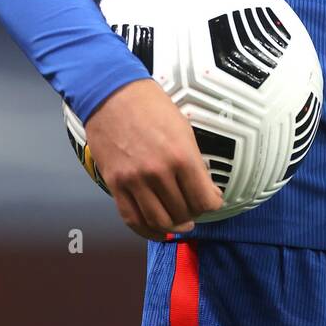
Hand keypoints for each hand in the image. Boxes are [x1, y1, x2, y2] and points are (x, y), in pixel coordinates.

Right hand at [84, 78, 224, 240]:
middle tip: (196, 208)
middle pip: (183, 212)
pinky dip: (147, 231)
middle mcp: (159, 173)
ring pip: (159, 221)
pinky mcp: (115, 185)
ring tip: (180, 221)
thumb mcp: (183, 129)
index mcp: (181, 156)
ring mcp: (135, 181)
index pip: (204, 199)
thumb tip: (203, 188)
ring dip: (173, 226)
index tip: (213, 200)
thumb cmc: (151, 106)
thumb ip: (192, 161)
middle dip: (194, 214)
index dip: (213, 204)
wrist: (112, 94)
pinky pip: (132, 219)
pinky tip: (157, 230)